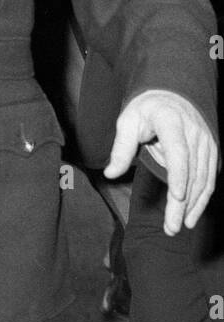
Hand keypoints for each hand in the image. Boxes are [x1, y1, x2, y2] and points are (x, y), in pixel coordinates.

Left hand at [105, 89, 217, 233]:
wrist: (172, 93)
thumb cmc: (145, 108)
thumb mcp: (127, 120)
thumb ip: (121, 147)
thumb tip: (111, 173)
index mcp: (172, 122)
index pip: (178, 152)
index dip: (179, 176)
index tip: (177, 198)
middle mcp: (194, 133)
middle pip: (191, 172)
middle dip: (183, 203)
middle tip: (172, 227)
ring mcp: (205, 142)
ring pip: (204, 178)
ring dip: (194, 205)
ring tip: (179, 226)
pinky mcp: (210, 151)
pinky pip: (209, 177)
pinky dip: (202, 198)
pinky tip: (192, 215)